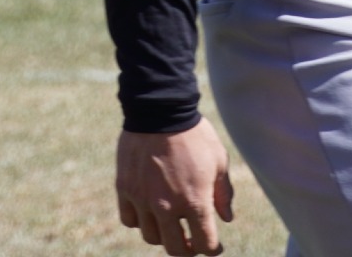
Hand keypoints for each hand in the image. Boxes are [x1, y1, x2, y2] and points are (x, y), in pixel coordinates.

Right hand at [116, 123, 234, 255]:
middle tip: (191, 239)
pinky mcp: (125, 188)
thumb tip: (226, 218)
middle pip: (176, 249)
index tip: (214, 245)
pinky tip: (148, 209)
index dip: (213, 248)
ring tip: (170, 223)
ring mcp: (142, 199)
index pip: (205, 245)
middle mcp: (167, 207)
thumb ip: (223, 194)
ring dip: (163, 235)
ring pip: (151, 237)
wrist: (160, 110)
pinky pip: (129, 219)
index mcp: (195, 202)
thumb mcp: (219, 161)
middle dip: (188, 248)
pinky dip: (139, 220)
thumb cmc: (194, 134)